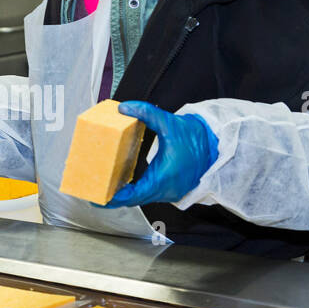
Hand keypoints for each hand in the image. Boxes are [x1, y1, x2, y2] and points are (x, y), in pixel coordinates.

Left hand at [102, 101, 218, 207]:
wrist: (215, 146)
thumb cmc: (194, 138)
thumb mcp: (169, 122)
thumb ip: (146, 113)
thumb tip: (124, 108)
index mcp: (164, 178)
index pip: (135, 194)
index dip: (116, 197)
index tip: (100, 197)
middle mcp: (165, 189)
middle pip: (133, 199)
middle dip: (113, 197)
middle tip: (93, 193)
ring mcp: (168, 192)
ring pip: (140, 198)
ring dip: (122, 195)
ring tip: (102, 188)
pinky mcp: (169, 189)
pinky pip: (147, 194)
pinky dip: (133, 191)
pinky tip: (121, 183)